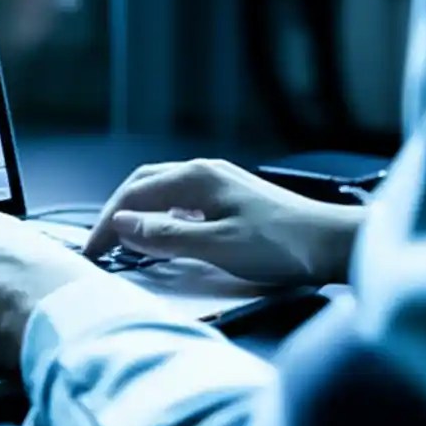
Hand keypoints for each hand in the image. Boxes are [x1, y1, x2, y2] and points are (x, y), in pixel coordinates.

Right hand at [83, 159, 363, 283]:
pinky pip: (181, 201)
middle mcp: (204, 172)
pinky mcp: (231, 198)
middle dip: (117, 213)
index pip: (134, 195)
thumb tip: (121, 225)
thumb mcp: (215, 245)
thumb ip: (164, 235)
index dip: (107, 224)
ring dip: (138, 214)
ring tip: (124, 243)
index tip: (92, 253)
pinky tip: (162, 237)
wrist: (333, 245)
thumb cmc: (280, 244)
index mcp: (196, 177)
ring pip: (162, 191)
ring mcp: (219, 182)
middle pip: (144, 185)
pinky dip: (160, 217)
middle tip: (101, 247)